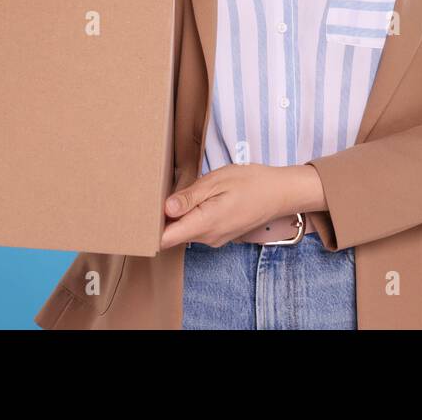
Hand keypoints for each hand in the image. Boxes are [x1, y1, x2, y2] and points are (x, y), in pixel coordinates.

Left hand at [159, 163, 324, 249]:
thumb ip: (190, 197)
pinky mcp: (220, 235)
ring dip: (178, 215)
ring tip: (176, 192)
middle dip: (161, 218)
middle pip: (172, 234)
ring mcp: (215, 239)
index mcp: (205, 223)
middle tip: (154, 193)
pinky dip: (191, 217)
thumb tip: (166, 209)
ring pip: (184, 231)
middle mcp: (208, 237)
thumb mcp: (218, 181)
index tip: (140, 212)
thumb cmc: (251, 182)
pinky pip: (197, 229)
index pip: (165, 238)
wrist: (280, 194)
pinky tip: (195, 199)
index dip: (149, 228)